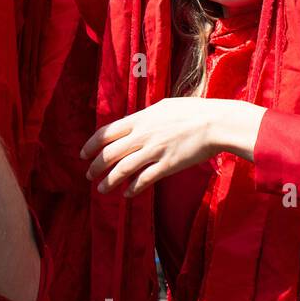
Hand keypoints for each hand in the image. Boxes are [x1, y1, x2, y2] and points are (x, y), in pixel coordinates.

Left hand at [80, 97, 265, 196]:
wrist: (216, 122)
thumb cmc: (193, 111)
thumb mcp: (163, 107)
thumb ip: (145, 116)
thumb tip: (134, 123)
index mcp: (139, 119)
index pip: (105, 133)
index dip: (91, 146)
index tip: (83, 155)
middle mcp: (142, 136)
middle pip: (109, 154)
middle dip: (95, 167)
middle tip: (89, 175)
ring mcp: (153, 151)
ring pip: (122, 170)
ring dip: (109, 181)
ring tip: (101, 189)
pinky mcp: (167, 165)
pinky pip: (143, 180)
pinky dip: (132, 188)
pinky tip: (127, 193)